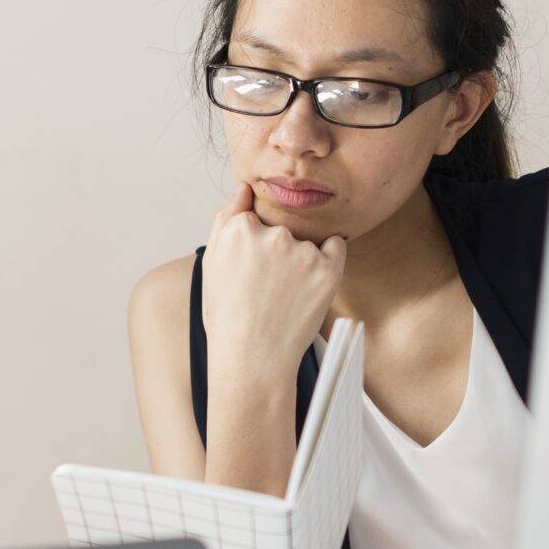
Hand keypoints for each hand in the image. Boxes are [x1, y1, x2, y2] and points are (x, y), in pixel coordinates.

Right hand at [200, 181, 345, 382]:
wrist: (253, 360)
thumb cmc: (227, 317)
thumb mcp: (212, 264)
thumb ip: (226, 219)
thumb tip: (244, 188)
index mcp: (238, 229)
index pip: (254, 219)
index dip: (253, 247)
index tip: (251, 272)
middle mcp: (271, 235)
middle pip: (281, 229)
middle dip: (277, 252)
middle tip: (266, 290)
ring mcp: (301, 252)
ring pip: (306, 240)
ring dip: (301, 259)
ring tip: (284, 297)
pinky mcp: (328, 270)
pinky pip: (336, 247)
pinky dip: (329, 260)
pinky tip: (309, 287)